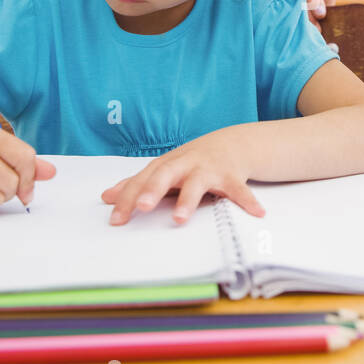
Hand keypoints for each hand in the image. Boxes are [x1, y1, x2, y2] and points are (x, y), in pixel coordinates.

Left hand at [100, 131, 263, 225]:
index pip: (142, 181)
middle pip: (165, 175)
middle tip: (142, 207)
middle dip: (153, 190)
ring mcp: (209, 169)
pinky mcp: (232, 175)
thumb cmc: (191, 162)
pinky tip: (256, 213)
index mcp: (166, 165)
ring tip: (179, 219)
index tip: (115, 220)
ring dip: (188, 200)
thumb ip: (137, 183)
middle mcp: (185, 164)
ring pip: (197, 183)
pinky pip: (239, 189)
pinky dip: (247, 200)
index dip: (128, 199)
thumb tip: (106, 197)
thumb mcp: (164, 170)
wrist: (232, 143)